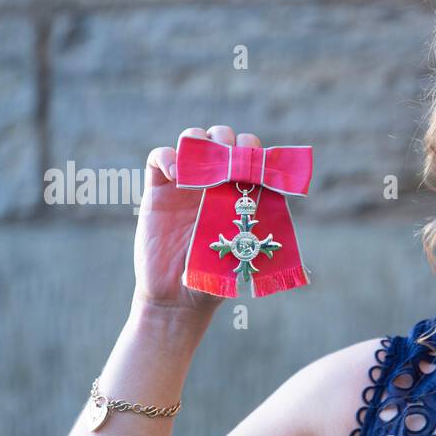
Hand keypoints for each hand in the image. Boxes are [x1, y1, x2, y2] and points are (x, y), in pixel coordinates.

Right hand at [134, 125, 262, 318]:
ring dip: (201, 143)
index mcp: (239, 193)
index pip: (250, 154)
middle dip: (229, 142)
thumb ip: (257, 226)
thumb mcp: (243, 252)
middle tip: (229, 163)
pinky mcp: (158, 189)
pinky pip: (159, 156)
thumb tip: (277, 207)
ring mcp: (185, 183)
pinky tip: (177, 176)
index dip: (254, 153)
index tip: (255, 168)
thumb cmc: (215, 277)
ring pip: (193, 139)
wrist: (178, 297)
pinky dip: (167, 156)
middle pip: (223, 138)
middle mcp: (214, 182)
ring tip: (204, 168)